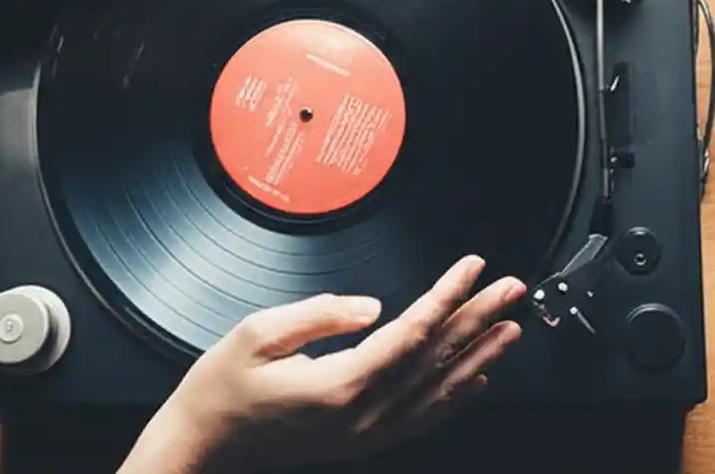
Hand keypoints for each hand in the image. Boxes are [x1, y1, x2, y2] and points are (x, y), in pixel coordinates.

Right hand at [120, 256, 526, 472]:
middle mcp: (363, 414)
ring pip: (439, 392)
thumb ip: (321, 313)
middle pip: (437, 359)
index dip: (448, 295)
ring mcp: (366, 434)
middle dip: (478, 318)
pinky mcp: (361, 442)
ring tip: (510, 328)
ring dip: (480, 356)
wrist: (202, 447)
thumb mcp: (257, 334)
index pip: (412, 331)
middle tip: (512, 289)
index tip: (472, 267)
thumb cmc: (222, 390)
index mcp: (340, 384)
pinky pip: (422, 420)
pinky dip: (455, 398)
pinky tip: (476, 380)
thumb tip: (372, 306)